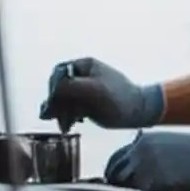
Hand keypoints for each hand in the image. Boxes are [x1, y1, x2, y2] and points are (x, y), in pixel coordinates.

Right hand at [39, 58, 163, 131]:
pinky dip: (65, 117)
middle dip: (56, 103)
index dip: (54, 88)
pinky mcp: (83, 104)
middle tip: (58, 116)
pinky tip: (69, 125)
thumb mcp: (93, 89)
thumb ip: (71, 86)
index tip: (55, 102)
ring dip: (59, 112)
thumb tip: (53, 90)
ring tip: (66, 123)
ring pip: (60, 101)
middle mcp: (81, 76)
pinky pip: (66, 109)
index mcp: (84, 65)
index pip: (58, 74)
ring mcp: (82, 90)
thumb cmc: (118, 97)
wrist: (137, 111)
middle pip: (57, 88)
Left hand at [105, 129, 189, 190]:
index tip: (121, 183)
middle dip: (119, 186)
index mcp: (143, 140)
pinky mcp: (154, 181)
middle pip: (114, 174)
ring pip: (125, 187)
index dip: (115, 173)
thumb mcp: (171, 141)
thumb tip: (141, 157)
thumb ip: (151, 149)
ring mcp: (145, 166)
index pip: (115, 159)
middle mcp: (139, 151)